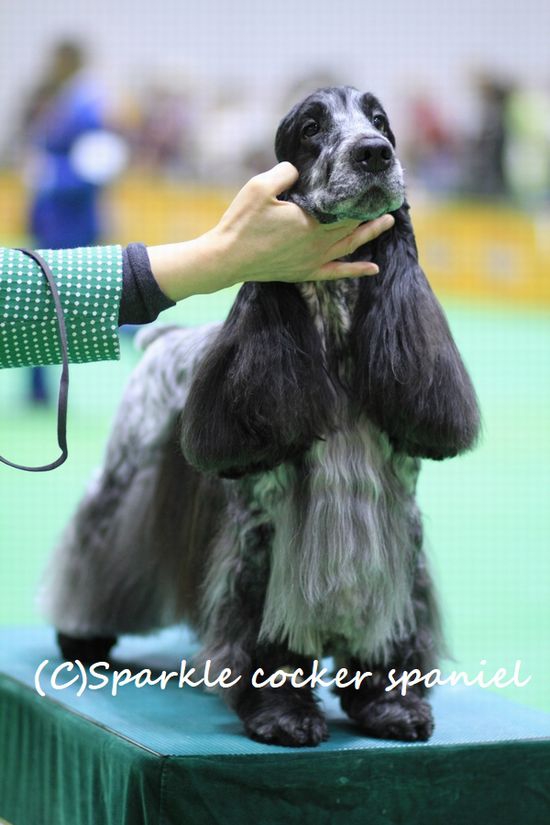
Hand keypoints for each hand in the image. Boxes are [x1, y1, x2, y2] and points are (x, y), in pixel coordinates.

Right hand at [147, 163, 394, 301]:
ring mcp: (314, 259)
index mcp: (311, 219)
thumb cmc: (241, 222)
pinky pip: (338, 272)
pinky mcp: (306, 271)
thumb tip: (300, 169)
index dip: (361, 193)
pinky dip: (357, 270)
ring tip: (387, 221)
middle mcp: (319, 241)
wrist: (227, 258)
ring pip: (351, 245)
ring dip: (371, 233)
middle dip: (369, 209)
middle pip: (353, 223)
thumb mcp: (260, 187)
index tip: (373, 181)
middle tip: (385, 196)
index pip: (345, 204)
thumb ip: (285, 173)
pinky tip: (374, 269)